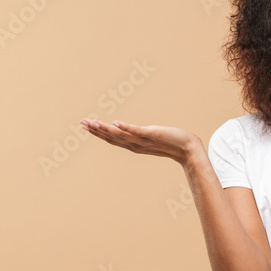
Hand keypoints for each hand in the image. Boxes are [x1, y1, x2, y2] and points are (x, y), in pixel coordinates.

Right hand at [80, 118, 199, 164]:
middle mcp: (136, 144)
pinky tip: (115, 123)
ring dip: (105, 129)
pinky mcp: (152, 134)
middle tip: (82, 122)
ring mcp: (143, 140)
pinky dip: (125, 128)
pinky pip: (137, 131)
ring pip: (120, 135)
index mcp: (134, 145)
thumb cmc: (171, 141)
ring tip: (92, 122)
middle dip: (96, 130)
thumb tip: (132, 130)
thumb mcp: (151, 138)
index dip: (98, 133)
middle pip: (112, 138)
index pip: (112, 139)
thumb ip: (140, 135)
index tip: (85, 125)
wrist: (188, 148)